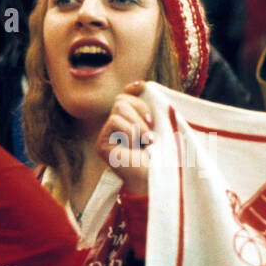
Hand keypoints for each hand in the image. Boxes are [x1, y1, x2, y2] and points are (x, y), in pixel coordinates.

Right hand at [96, 81, 152, 196]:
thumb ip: (154, 111)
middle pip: (121, 99)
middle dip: (140, 109)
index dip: (132, 89)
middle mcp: (116, 127)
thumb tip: (147, 88)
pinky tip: (134, 147)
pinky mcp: (101, 144)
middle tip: (151, 127)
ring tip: (146, 141)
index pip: (126, 97)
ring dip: (137, 124)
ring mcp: (107, 135)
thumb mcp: (162, 129)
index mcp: (131, 122)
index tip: (142, 86)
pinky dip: (129, 132)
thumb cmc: (163, 158)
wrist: (156, 179)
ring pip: (118, 108)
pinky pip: (114, 122)